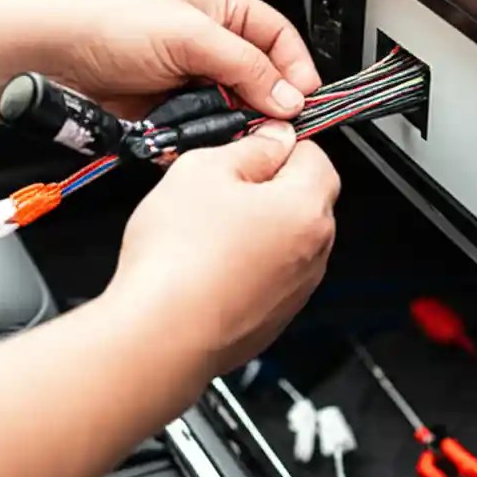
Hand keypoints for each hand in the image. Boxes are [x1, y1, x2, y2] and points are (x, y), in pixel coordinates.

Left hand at [28, 0, 321, 118]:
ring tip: (219, 131)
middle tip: (267, 124)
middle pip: (258, 80)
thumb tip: (288, 96)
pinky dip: (196, 141)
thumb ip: (245, 66)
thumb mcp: (188, 35)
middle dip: (262, 104)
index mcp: (218, 7)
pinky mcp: (165, 112)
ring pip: (230, 112)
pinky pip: (197, 133)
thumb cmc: (104, 23)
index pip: (277, 37)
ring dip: (226, 126)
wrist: (47, 56)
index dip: (294, 69)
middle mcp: (206, 43)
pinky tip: (187, 140)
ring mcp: (185, 79)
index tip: (303, 100)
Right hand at [106, 121, 339, 374]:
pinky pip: (269, 276)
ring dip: (256, 228)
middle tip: (218, 188)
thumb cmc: (178, 259)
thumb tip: (272, 140)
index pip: (315, 155)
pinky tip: (206, 266)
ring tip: (204, 231)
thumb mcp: (203, 171)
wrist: (160, 337)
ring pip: (285, 239)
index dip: (278, 145)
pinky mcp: (274, 318)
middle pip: (305, 199)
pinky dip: (246, 265)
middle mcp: (313, 252)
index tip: (248, 148)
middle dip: (268, 187)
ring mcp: (296, 290)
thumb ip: (249, 148)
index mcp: (306, 209)